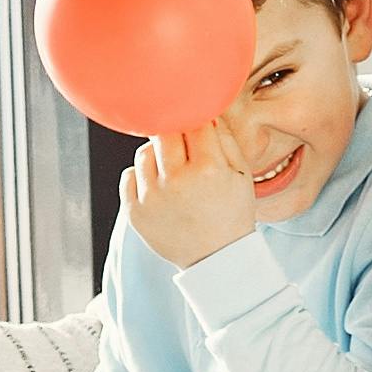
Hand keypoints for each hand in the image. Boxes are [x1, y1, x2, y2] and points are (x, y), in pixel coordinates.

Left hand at [116, 125, 269, 270]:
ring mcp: (151, 198)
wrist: (217, 260)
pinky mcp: (135, 212)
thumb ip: (224, 138)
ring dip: (157, 155)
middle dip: (174, 134)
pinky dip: (142, 176)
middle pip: (164, 132)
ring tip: (173, 171)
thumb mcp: (242, 174)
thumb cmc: (232, 213)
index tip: (198, 128)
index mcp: (208, 170)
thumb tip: (203, 111)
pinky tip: (160, 187)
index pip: (193, 123)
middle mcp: (175, 182)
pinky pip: (129, 175)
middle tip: (183, 146)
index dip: (197, 121)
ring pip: (144, 152)